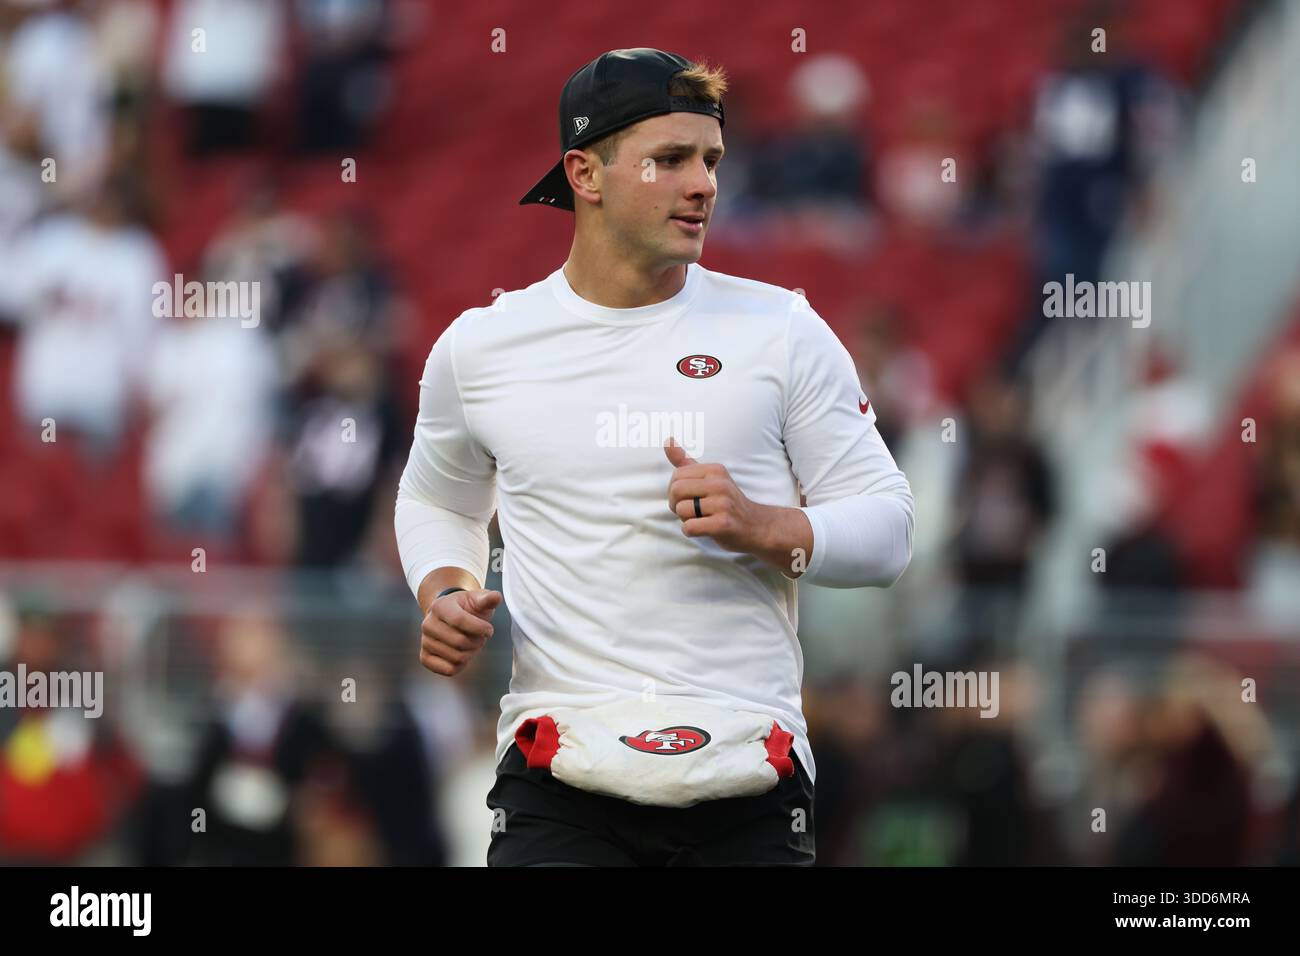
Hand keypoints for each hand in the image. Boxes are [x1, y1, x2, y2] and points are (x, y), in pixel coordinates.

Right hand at [419, 588, 501, 675]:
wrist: (450, 618)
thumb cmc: (466, 609)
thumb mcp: (477, 600)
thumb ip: (488, 598)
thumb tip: (496, 596)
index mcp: (439, 606)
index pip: (459, 620)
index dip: (479, 628)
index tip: (489, 630)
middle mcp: (428, 624)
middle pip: (459, 642)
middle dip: (477, 642)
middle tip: (480, 637)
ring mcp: (425, 642)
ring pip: (456, 657)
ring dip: (471, 653)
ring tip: (472, 644)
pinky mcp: (425, 658)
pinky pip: (448, 670)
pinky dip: (461, 665)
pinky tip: (463, 654)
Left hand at [663, 436, 767, 552]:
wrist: (756, 525)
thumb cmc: (726, 502)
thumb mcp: (710, 478)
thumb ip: (686, 462)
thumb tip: (668, 441)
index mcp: (715, 470)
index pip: (677, 475)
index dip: (675, 490)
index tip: (689, 498)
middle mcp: (720, 484)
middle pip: (676, 491)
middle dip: (676, 504)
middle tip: (690, 511)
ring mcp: (723, 504)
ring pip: (681, 510)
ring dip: (685, 519)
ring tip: (702, 519)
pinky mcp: (723, 524)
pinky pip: (690, 527)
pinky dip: (690, 531)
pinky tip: (704, 529)